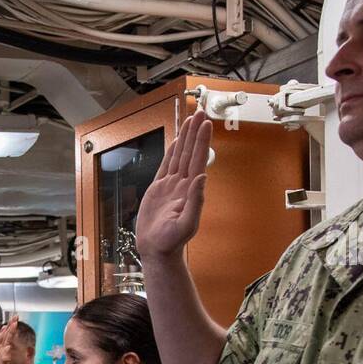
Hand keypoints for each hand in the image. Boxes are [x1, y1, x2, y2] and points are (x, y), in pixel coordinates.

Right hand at [135, 110, 211, 263]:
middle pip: (190, 152)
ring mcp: (171, 186)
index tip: (205, 124)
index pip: (198, 159)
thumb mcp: (186, 224)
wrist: (157, 251)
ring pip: (180, 155)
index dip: (202, 141)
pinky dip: (172, 152)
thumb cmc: (171, 242)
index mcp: (189, 190)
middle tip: (200, 113)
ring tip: (191, 120)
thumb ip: (195, 201)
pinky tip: (177, 141)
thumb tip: (202, 178)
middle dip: (195, 132)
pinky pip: (167, 165)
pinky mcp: (159, 189)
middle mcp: (182, 184)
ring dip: (186, 137)